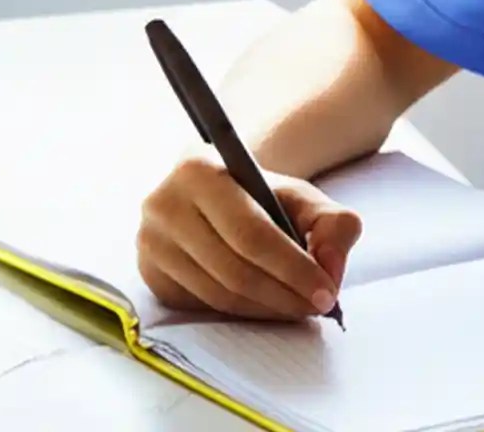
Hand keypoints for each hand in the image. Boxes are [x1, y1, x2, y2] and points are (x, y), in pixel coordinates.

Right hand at [137, 155, 361, 320]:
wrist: (220, 196)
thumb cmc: (264, 197)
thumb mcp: (304, 198)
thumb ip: (333, 224)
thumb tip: (330, 270)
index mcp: (199, 170)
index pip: (251, 233)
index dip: (293, 269)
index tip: (327, 293)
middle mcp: (163, 204)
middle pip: (234, 270)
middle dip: (285, 295)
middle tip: (318, 306)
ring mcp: (150, 242)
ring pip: (218, 295)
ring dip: (266, 309)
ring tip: (298, 306)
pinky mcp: (150, 275)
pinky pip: (202, 307)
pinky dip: (242, 314)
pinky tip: (265, 304)